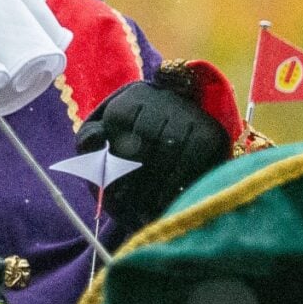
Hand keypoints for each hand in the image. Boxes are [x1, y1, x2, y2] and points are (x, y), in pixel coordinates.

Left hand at [89, 78, 232, 229]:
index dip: (112, 150)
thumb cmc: (132, 153)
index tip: (108, 178)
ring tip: (141, 205)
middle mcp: (164, 98)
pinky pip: (192, 158)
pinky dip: (175, 182)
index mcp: (133, 98)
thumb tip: (96, 137)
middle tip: (124, 199)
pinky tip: (163, 200)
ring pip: (170, 146)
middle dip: (132, 169)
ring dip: (154, 180)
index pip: (120, 117)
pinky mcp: (211, 133)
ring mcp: (191, 114)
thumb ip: (91, 142)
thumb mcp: (105, 146)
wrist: (175, 151)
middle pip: (145, 131)